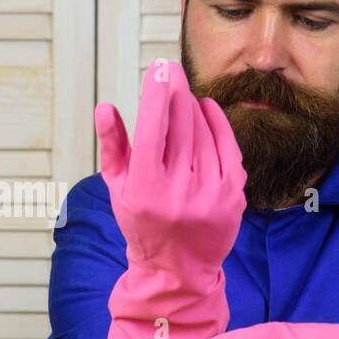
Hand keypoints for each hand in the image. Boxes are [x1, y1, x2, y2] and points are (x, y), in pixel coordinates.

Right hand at [94, 60, 246, 338]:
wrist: (177, 269)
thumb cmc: (141, 222)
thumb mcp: (117, 187)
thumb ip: (112, 146)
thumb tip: (105, 107)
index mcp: (145, 189)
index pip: (152, 129)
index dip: (156, 93)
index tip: (158, 68)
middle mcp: (178, 193)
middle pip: (180, 125)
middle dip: (175, 94)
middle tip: (172, 74)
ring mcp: (210, 195)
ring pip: (203, 133)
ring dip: (193, 108)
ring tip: (183, 96)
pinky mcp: (233, 197)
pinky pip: (227, 147)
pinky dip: (217, 123)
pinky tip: (207, 109)